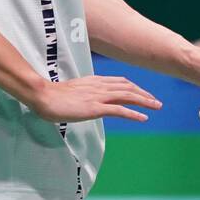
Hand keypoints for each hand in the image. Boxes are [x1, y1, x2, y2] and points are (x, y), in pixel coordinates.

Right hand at [26, 75, 161, 122]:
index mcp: (94, 81)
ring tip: (156, 107)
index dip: (134, 87)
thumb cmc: (53, 95)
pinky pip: (119, 110)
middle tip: (156, 102)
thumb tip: (87, 100)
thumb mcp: (73, 91)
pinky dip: (134, 114)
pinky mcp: (95, 108)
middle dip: (144, 94)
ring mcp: (98, 96)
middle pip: (128, 87)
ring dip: (145, 101)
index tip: (143, 93)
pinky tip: (143, 118)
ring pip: (128, 96)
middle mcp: (99, 86)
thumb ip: (83, 93)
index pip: (120, 81)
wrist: (43, 95)